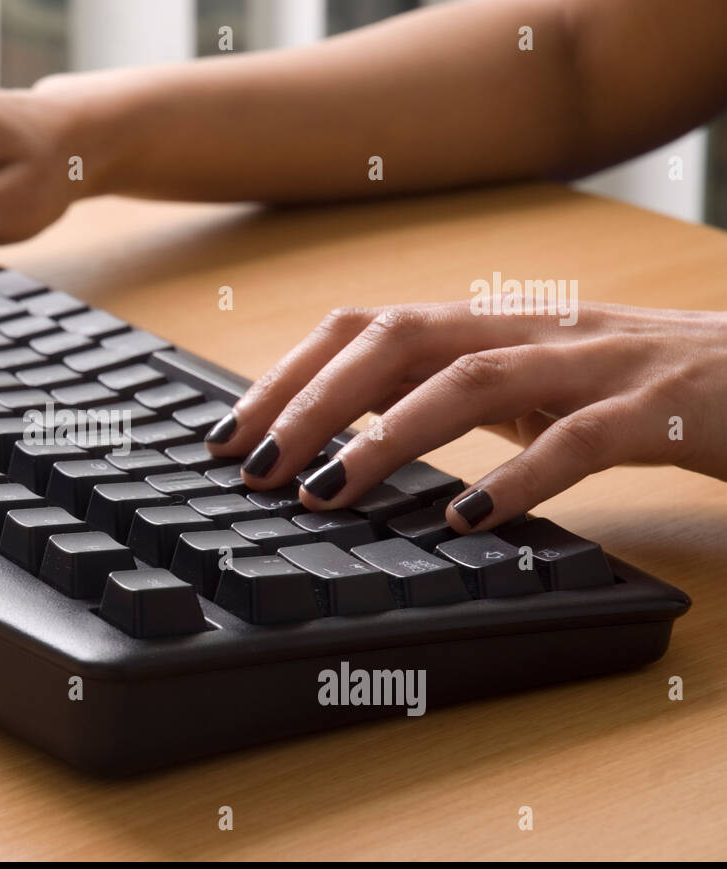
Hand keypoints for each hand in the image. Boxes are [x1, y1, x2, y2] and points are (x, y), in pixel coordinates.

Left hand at [204, 301, 726, 531]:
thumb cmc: (646, 389)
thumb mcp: (534, 386)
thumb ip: (453, 395)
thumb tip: (350, 433)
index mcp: (496, 324)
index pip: (369, 327)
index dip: (292, 373)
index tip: (231, 433)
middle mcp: (535, 328)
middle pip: (400, 339)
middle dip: (314, 400)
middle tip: (254, 465)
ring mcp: (599, 363)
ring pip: (472, 379)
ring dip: (385, 436)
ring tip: (325, 491)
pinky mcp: (661, 411)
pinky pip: (578, 440)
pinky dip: (514, 478)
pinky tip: (463, 520)